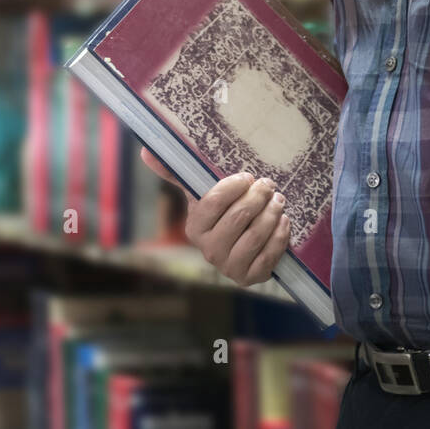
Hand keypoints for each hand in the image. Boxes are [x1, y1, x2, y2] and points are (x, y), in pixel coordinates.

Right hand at [139, 148, 290, 284]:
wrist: (241, 249)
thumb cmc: (222, 214)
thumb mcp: (202, 194)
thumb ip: (177, 173)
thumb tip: (146, 151)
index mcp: (195, 227)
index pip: (214, 202)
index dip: (234, 186)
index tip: (248, 177)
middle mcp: (208, 250)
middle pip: (238, 217)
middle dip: (258, 197)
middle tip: (269, 185)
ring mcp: (229, 267)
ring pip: (255, 235)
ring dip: (272, 214)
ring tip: (279, 200)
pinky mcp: (250, 277)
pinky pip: (269, 255)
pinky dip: (280, 235)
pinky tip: (284, 221)